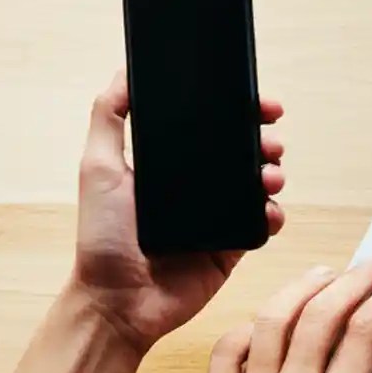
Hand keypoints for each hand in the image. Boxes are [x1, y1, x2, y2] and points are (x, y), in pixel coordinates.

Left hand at [70, 70, 287, 352]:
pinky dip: (273, 213)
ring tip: (269, 175)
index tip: (259, 102)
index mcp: (172, 162)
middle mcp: (199, 184)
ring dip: (273, 172)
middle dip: (265, 138)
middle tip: (270, 139)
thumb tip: (125, 70)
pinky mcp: (233, 245)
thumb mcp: (98, 168)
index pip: (213, 126)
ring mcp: (218, 214)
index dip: (239, 110)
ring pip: (260, 183)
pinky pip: (264, 222)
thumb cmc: (102, 238)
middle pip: (244, 149)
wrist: (119, 302)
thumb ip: (108, 117)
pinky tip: (267, 209)